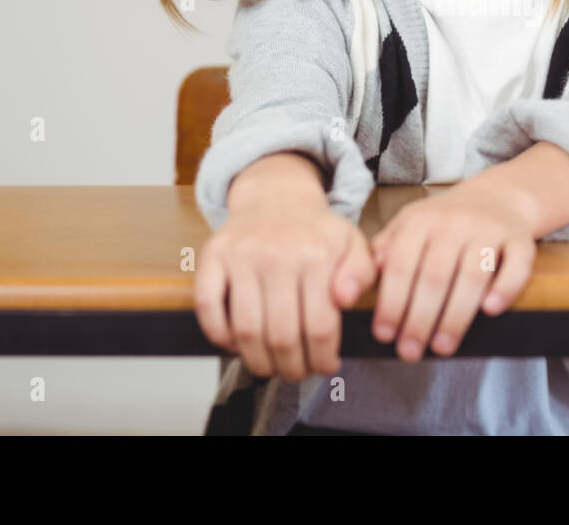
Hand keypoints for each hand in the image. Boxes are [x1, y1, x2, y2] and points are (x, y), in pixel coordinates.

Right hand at [194, 185, 377, 381]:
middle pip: (281, 336)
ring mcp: (241, 255)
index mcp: (316, 255)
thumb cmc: (317, 231)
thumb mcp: (352, 245)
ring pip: (245, 329)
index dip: (323, 358)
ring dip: (258, 361)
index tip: (326, 367)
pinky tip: (235, 344)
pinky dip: (218, 335)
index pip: (319, 327)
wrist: (277, 197)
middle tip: (297, 372)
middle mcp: (277, 255)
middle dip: (292, 367)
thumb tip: (346, 300)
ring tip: (270, 367)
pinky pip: (208, 306)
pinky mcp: (213, 256)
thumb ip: (361, 273)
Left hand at [369, 178, 537, 361]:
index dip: (392, 303)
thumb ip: (385, 249)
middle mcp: (454, 222)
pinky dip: (505, 288)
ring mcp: (489, 229)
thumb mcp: (409, 225)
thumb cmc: (445, 221)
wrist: (498, 196)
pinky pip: (516, 264)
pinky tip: (491, 311)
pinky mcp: (520, 239)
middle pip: (435, 276)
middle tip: (410, 352)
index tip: (384, 335)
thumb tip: (361, 278)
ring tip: (442, 347)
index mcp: (420, 221)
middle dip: (420, 319)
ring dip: (457, 315)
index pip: (401, 265)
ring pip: (473, 275)